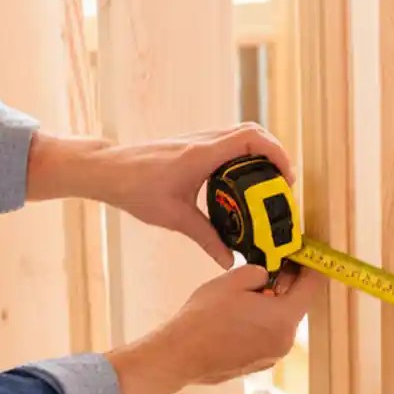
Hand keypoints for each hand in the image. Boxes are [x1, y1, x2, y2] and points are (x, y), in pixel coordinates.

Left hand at [25, 124, 294, 267]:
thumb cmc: (134, 188)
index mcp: (202, 155)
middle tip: (282, 183)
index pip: (250, 139)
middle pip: (253, 132)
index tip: (286, 178)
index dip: (276, 154)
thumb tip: (230, 261)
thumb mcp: (175, 218)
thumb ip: (207, 239)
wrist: (107, 170)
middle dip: (275, 153)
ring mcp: (198, 140)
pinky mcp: (193, 145)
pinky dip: (243, 156)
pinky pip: (228, 142)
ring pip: (241, 135)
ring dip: (260, 153)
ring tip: (268, 182)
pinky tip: (242, 181)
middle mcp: (203, 141)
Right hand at [104, 262, 320, 393]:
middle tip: (271, 270)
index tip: (304, 257)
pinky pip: (267, 338)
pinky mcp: (257, 365)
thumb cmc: (204, 318)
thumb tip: (265, 275)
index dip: (310, 267)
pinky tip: (237, 317)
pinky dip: (260, 325)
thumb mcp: (233, 280)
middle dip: (286, 287)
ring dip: (271, 307)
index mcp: (284, 318)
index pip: (312, 287)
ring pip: (280, 323)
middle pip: (296, 306)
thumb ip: (258, 271)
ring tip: (247, 296)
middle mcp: (284, 341)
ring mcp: (271, 357)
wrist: (180, 355)